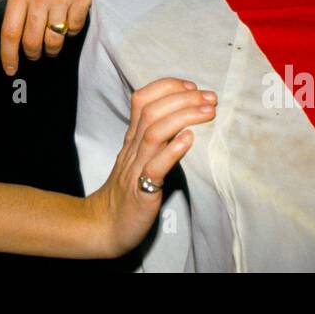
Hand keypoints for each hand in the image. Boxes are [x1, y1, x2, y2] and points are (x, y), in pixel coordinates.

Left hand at [0, 0, 114, 73]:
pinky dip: (72, 30)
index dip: (9, 55)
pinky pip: (74, 28)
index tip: (10, 69)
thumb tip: (16, 35)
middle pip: (32, 40)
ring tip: (54, 43)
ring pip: (55, 38)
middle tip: (37, 55)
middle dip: (35, 53)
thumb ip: (22, 3)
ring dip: (54, 46)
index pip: (10, 32)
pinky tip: (70, 21)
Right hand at [84, 78, 215, 258]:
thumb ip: (155, 139)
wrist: (104, 226)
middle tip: (210, 97)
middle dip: (183, 98)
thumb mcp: (138, 159)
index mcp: (131, 139)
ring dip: (183, 117)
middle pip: (151, 111)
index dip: (168, 87)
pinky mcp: (141, 192)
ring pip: (154, 133)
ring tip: (207, 112)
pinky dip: (172, 151)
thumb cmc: (127, 193)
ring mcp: (135, 169)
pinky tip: (188, 140)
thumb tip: (184, 122)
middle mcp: (133, 149)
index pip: (142, 99)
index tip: (194, 87)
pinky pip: (154, 168)